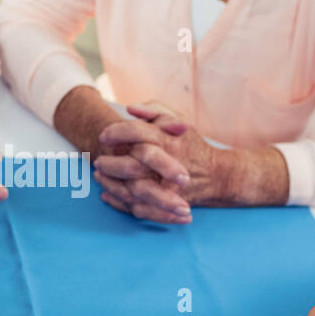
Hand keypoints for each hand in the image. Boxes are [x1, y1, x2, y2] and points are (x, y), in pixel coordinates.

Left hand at [93, 102, 225, 223]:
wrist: (217, 176)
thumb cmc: (193, 146)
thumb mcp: (179, 122)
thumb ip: (155, 111)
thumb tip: (130, 108)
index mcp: (168, 140)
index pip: (138, 132)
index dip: (117, 132)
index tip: (103, 135)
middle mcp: (167, 163)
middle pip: (132, 164)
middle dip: (111, 163)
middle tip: (97, 160)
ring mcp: (167, 187)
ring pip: (132, 189)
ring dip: (111, 184)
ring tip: (98, 176)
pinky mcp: (167, 204)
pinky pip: (139, 207)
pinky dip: (120, 203)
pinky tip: (107, 195)